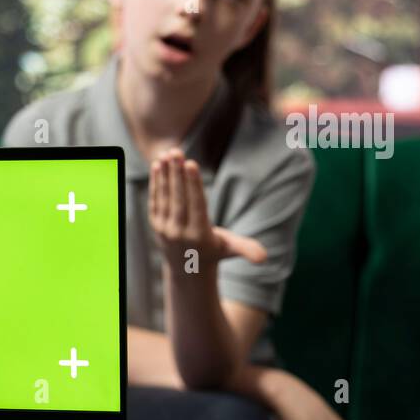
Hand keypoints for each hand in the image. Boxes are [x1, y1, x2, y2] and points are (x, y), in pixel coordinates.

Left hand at [149, 148, 266, 270]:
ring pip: (165, 197)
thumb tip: (264, 258)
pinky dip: (156, 183)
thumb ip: (246, 249)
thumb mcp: (231, 249)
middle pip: (178, 198)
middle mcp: (179, 232)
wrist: (186, 268)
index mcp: (199, 235)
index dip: (193, 185)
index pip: (196, 206)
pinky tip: (157, 165)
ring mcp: (164, 228)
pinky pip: (155, 200)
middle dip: (177, 174)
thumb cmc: (214, 251)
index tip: (190, 164)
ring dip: (165, 174)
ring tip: (166, 154)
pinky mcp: (155, 223)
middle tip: (176, 151)